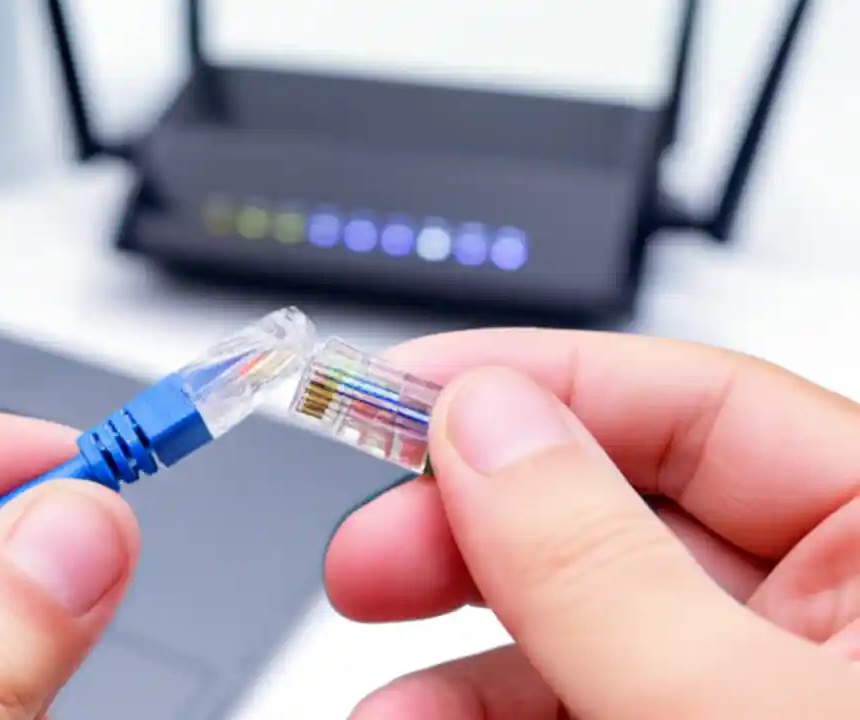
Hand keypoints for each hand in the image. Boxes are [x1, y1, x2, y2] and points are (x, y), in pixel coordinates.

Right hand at [327, 329, 859, 718]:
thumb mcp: (733, 707)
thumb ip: (601, 564)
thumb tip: (485, 419)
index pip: (702, 404)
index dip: (536, 382)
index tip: (399, 394)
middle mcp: (836, 612)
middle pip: (613, 514)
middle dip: (468, 532)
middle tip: (370, 553)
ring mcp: (766, 689)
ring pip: (582, 626)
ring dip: (460, 658)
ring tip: (388, 704)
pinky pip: (585, 703)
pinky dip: (491, 714)